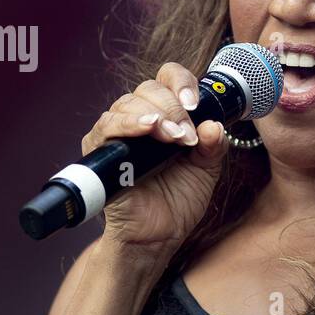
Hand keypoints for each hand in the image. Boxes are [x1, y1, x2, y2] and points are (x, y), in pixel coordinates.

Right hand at [81, 62, 228, 254]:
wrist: (159, 235)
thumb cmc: (179, 200)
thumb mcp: (207, 170)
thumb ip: (214, 146)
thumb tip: (215, 125)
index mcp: (167, 116)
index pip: (168, 79)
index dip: (182, 83)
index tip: (196, 104)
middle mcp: (141, 118)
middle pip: (149, 88)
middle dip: (173, 107)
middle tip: (187, 136)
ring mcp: (118, 133)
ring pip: (128, 102)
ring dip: (156, 115)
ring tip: (173, 138)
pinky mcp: (100, 150)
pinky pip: (106, 125)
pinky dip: (128, 123)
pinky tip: (146, 128)